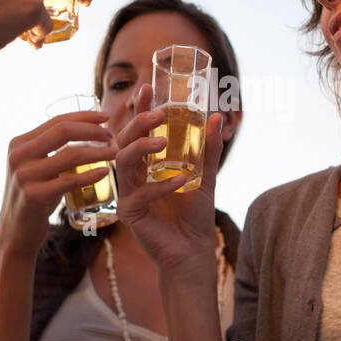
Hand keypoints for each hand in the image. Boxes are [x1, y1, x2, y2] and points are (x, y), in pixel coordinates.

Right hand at [0, 111, 117, 257]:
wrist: (15, 233)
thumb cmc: (34, 197)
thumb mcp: (35, 167)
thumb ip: (48, 149)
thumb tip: (82, 128)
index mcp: (19, 143)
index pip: (56, 121)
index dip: (84, 116)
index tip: (106, 117)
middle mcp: (18, 155)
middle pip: (63, 131)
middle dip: (92, 131)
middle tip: (112, 136)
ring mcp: (24, 176)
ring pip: (69, 155)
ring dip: (97, 152)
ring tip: (115, 153)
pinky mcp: (33, 196)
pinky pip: (69, 181)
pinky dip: (90, 175)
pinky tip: (105, 173)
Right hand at [113, 85, 222, 270]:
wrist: (192, 252)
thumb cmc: (194, 216)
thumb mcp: (205, 177)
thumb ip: (208, 149)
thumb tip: (216, 117)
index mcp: (146, 165)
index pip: (138, 131)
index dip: (140, 110)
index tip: (147, 88)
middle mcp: (132, 176)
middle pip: (123, 142)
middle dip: (137, 124)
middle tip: (158, 114)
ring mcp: (127, 194)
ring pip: (123, 163)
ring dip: (142, 148)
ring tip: (161, 142)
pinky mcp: (129, 213)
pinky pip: (140, 194)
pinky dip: (160, 186)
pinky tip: (180, 182)